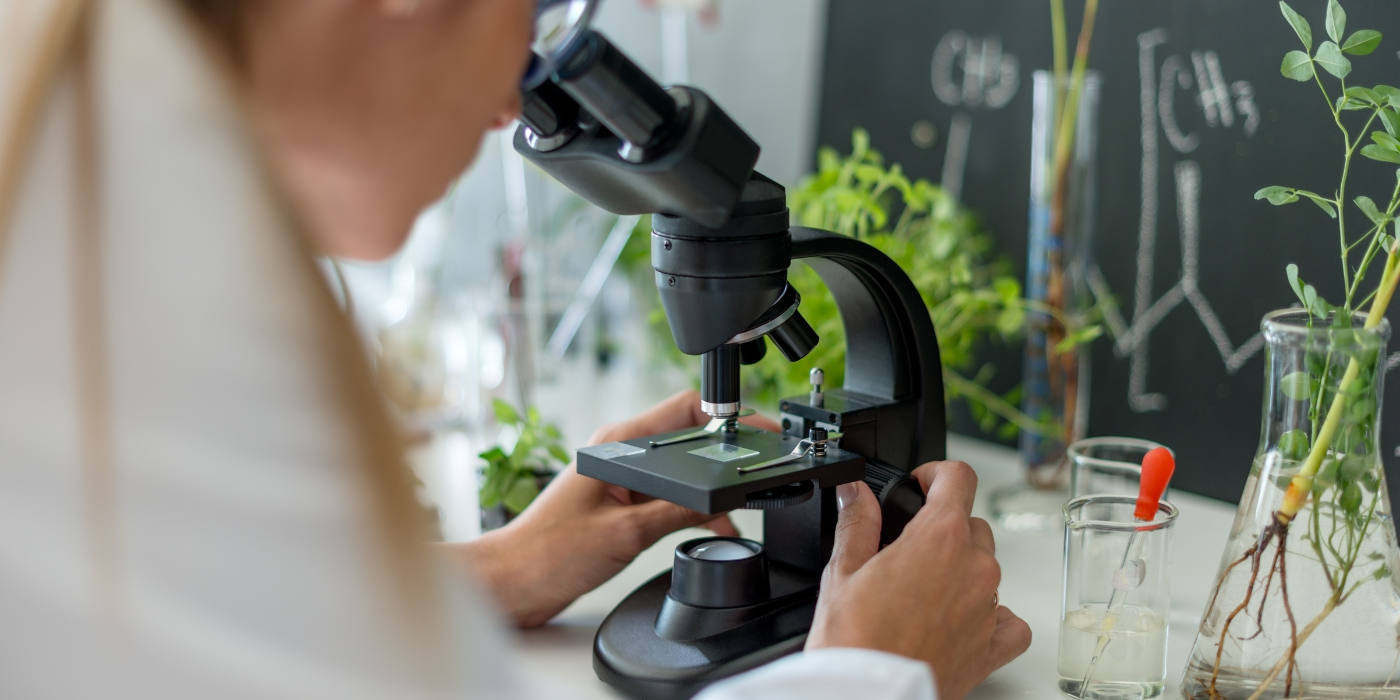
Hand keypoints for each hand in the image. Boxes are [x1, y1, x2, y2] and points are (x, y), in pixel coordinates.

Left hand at [453, 390, 779, 626]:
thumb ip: (677, 511)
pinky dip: (692, 508)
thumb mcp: (626, 533)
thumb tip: (719, 500)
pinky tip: (711, 527)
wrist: (513, 583)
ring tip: (737, 508)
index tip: (755, 429)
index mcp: (617, 445)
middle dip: (724, 454)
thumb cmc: (548, 553)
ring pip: (681, 470)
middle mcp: (619, 454)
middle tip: (755, 469)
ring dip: (709, 488)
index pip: (683, 409)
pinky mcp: (619, 503)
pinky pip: (667, 495)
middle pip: (687, 437)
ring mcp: (620, 478)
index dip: (725, 415)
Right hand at [805, 461, 1031, 699]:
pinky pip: (1010, 621)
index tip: (920, 483)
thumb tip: (856, 492)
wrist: (868, 698)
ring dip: (961, 569)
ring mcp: (988, 608)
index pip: (959, 478)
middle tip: (906, 548)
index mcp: (939, 539)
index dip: (936, 473)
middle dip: (942, 527)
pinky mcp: (991, 647)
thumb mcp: (843, 571)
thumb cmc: (855, 641)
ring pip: (987, 568)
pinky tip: (964, 619)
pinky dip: (993, 615)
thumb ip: (856, 522)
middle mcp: (974, 568)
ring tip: (920, 592)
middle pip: (972, 524)